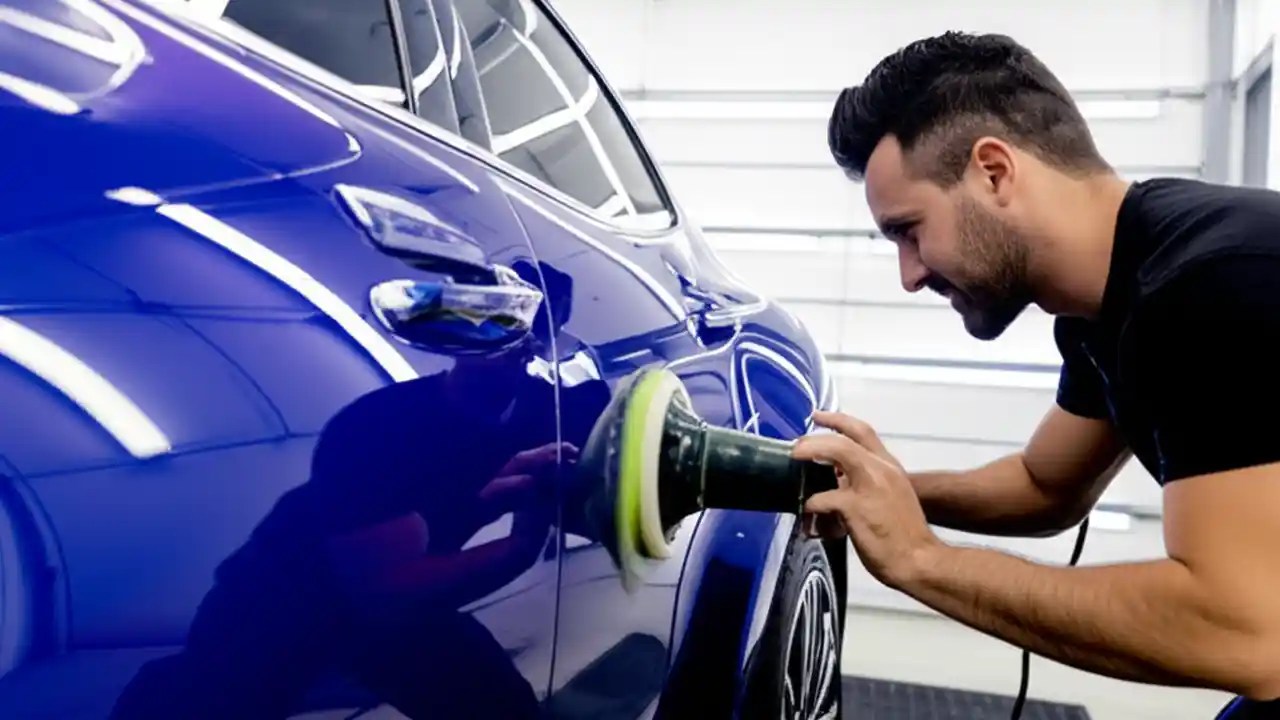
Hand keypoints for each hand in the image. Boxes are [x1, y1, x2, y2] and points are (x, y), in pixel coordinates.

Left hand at [793, 412, 939, 587]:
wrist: (921, 560)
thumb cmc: (905, 536)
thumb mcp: (891, 498)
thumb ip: (867, 484)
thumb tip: (839, 480)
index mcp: (890, 467)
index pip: (862, 431)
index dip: (838, 420)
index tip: (818, 416)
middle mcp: (882, 470)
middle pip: (844, 438)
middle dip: (816, 437)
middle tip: (797, 446)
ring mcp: (870, 486)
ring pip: (836, 452)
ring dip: (811, 453)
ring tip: (796, 461)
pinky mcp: (857, 508)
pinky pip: (823, 498)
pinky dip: (812, 504)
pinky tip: (809, 514)